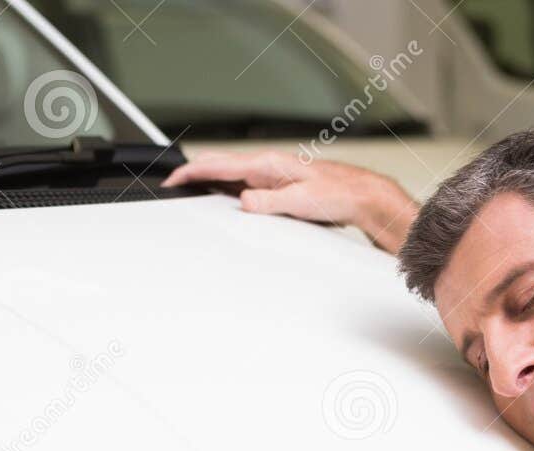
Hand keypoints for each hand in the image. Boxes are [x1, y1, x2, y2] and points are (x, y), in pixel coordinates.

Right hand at [162, 149, 418, 254]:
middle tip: (172, 185)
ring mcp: (271, 177)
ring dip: (209, 184)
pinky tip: (222, 201)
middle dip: (194, 175)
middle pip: (220, 168)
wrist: (361, 197)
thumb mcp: (300, 202)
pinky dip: (226, 192)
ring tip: (188, 192)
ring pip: (230, 178)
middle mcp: (267, 167)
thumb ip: (268, 203)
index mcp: (267, 164)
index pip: (219, 165)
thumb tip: (243, 202)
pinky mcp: (278, 189)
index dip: (191, 171)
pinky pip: (244, 188)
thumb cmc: (338, 194)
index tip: (172, 178)